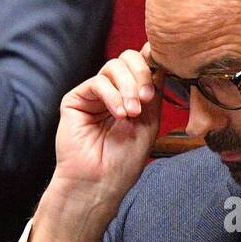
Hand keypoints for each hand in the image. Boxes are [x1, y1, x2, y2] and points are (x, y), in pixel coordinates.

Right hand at [28, 43, 163, 241]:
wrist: (100, 182)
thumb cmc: (124, 160)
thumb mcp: (149, 122)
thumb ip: (152, 92)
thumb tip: (158, 60)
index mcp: (130, 96)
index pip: (141, 66)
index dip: (152, 62)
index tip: (164, 66)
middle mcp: (112, 91)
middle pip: (127, 59)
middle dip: (141, 74)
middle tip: (146, 98)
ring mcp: (94, 95)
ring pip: (113, 67)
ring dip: (128, 87)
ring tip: (132, 113)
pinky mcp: (76, 100)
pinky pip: (98, 82)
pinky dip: (112, 95)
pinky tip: (119, 114)